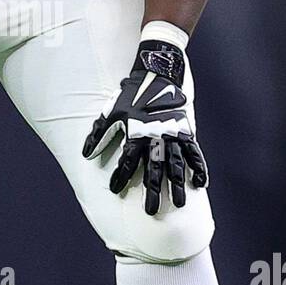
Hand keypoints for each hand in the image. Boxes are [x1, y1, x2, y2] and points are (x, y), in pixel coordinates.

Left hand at [82, 38, 206, 214]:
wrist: (158, 72)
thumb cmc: (131, 93)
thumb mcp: (111, 111)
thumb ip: (99, 134)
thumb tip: (85, 154)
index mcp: (136, 133)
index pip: (126, 162)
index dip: (120, 177)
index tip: (115, 191)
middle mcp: (155, 138)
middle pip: (153, 170)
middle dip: (152, 192)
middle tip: (151, 212)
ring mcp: (173, 135)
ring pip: (176, 166)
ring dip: (177, 186)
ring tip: (178, 205)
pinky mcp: (186, 130)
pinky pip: (193, 153)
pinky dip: (198, 168)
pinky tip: (200, 185)